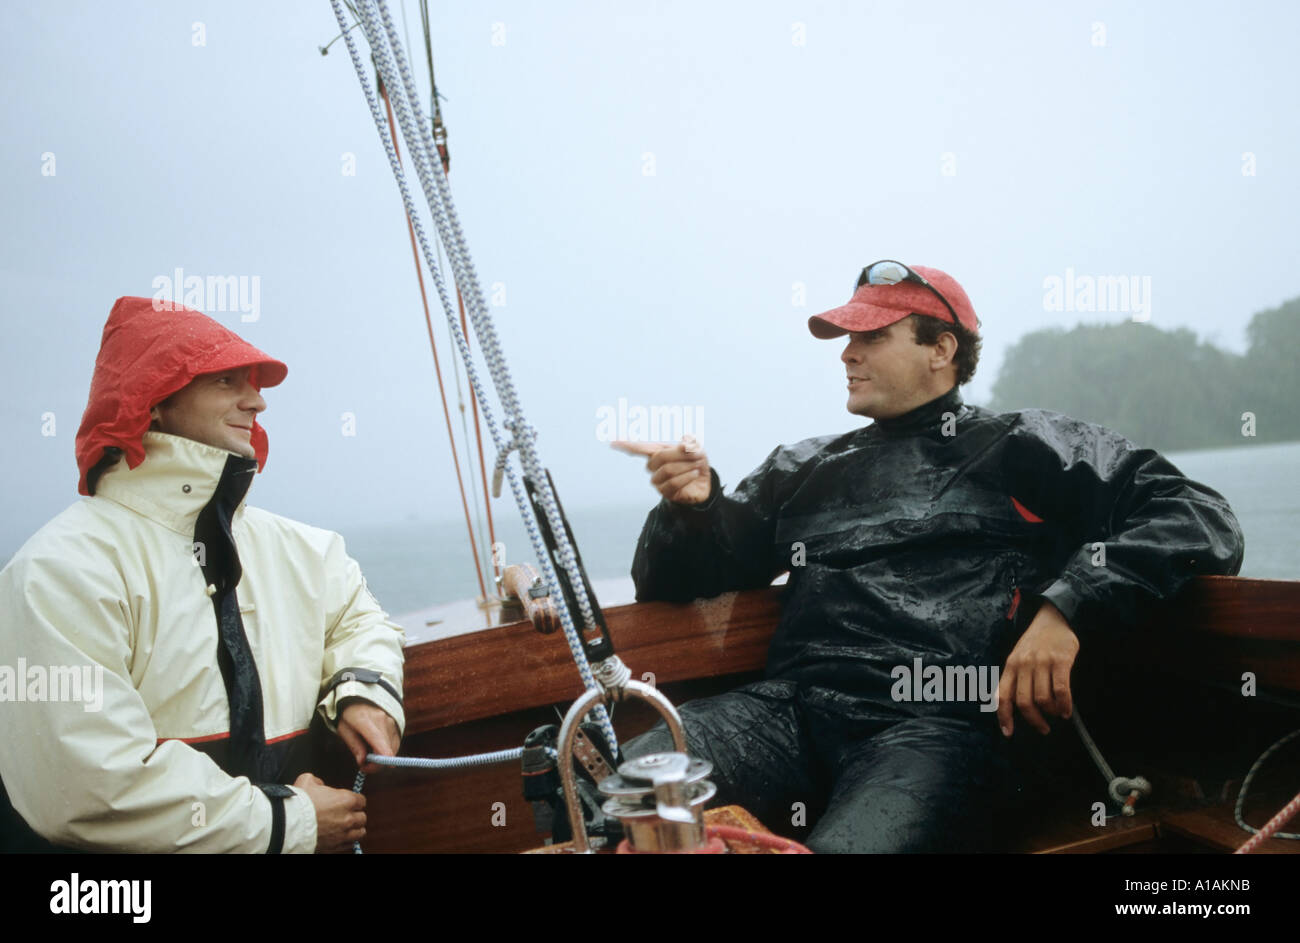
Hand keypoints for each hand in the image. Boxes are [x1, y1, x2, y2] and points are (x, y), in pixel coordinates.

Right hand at [293, 772, 365, 852]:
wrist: (289, 824)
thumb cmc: (299, 803)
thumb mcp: (307, 781)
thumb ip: (317, 781)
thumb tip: (319, 785)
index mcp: (346, 800)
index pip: (361, 801)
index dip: (355, 801)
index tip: (350, 803)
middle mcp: (348, 818)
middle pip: (362, 817)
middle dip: (356, 815)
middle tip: (348, 815)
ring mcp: (343, 834)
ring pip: (360, 832)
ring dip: (355, 829)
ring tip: (348, 827)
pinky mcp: (335, 846)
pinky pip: (350, 844)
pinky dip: (348, 841)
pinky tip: (341, 837)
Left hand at [337, 700, 400, 771]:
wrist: (360, 695)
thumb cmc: (349, 714)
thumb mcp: (343, 729)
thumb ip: (354, 745)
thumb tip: (363, 761)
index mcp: (364, 720)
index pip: (377, 740)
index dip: (383, 756)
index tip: (382, 767)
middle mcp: (382, 720)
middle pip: (387, 749)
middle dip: (376, 763)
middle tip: (364, 765)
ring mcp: (391, 721)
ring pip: (392, 748)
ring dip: (382, 757)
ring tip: (369, 756)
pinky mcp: (396, 724)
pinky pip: (395, 743)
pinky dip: (387, 750)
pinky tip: (377, 749)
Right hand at [612, 435, 712, 504]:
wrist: (705, 483)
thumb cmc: (696, 463)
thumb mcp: (697, 450)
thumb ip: (690, 445)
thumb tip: (684, 443)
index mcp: (657, 452)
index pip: (639, 448)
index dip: (626, 445)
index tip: (613, 442)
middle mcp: (653, 466)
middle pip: (660, 457)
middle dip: (680, 454)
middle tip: (697, 454)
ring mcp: (658, 480)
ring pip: (667, 470)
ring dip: (686, 466)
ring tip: (697, 465)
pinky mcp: (665, 493)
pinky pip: (672, 484)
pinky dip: (686, 477)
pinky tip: (694, 474)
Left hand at [996, 599, 1078, 736]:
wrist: (1053, 618)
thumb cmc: (1035, 642)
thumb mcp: (1017, 657)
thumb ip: (1013, 678)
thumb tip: (1006, 704)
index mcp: (1010, 665)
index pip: (1002, 696)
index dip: (1004, 716)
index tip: (1008, 733)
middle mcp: (1024, 665)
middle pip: (1024, 701)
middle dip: (1033, 720)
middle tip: (1043, 728)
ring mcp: (1042, 662)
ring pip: (1043, 699)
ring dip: (1051, 713)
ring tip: (1057, 714)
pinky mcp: (1061, 661)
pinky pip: (1061, 689)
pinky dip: (1064, 705)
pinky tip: (1067, 711)